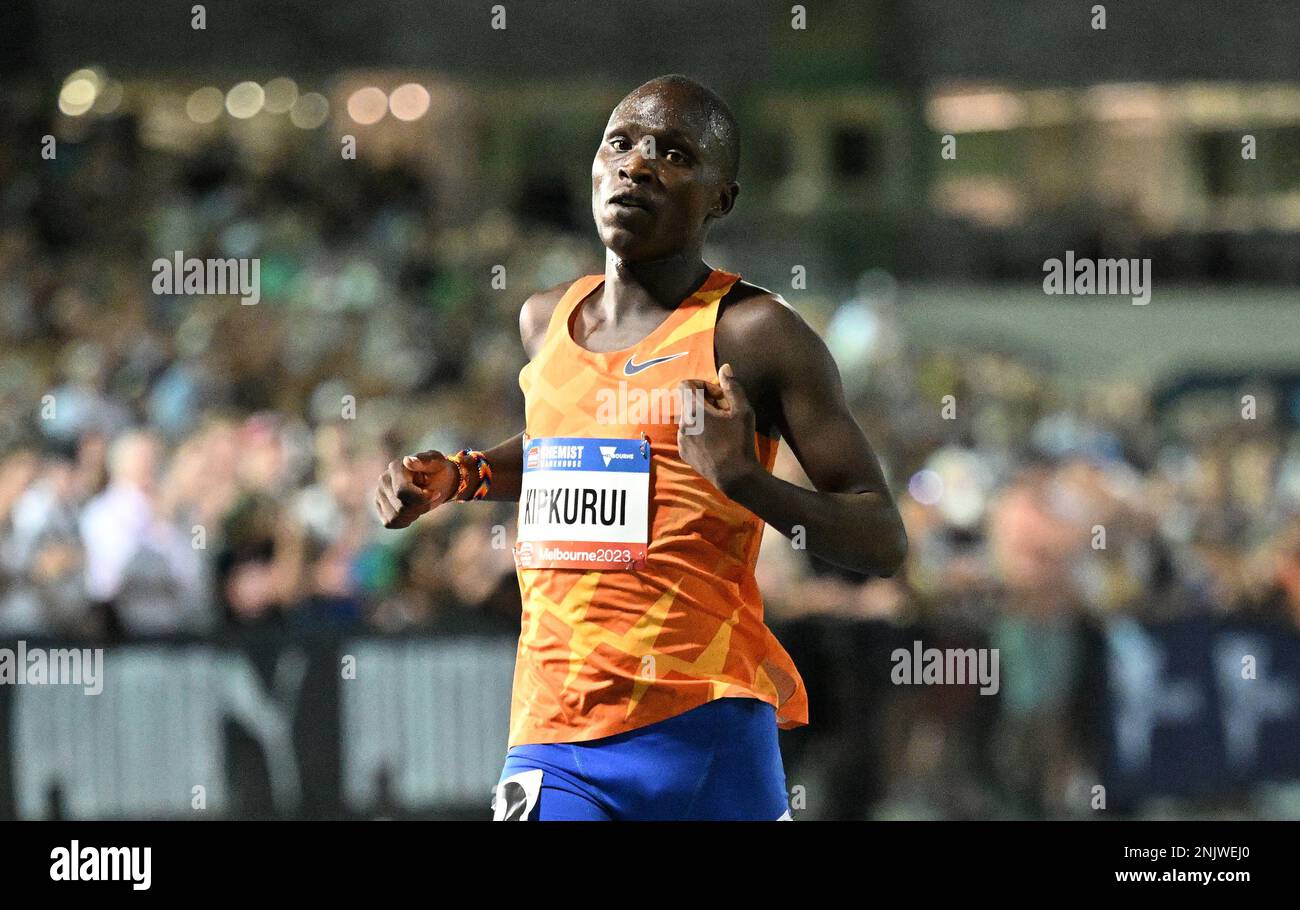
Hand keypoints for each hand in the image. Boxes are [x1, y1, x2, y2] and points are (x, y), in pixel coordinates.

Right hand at [375, 450, 457, 528]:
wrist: (436, 480)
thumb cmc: (438, 470)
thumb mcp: (438, 462)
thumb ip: (425, 461)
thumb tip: (407, 461)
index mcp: (396, 467)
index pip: (402, 491)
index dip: (422, 498)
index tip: (436, 493)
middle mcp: (384, 480)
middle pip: (401, 507)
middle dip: (421, 506)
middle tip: (429, 497)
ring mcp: (379, 493)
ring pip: (396, 517)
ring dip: (414, 514)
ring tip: (420, 503)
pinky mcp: (380, 507)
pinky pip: (391, 522)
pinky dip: (405, 520)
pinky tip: (413, 510)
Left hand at [677, 362, 758, 496]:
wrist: (735, 477)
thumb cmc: (740, 441)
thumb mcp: (742, 410)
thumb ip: (732, 386)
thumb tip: (724, 367)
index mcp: (694, 410)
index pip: (686, 384)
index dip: (703, 385)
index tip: (719, 396)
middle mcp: (682, 423)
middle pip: (689, 402)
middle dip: (706, 403)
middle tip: (725, 413)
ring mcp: (680, 439)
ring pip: (689, 419)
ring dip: (703, 419)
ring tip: (722, 430)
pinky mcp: (683, 453)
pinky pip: (688, 435)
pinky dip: (699, 433)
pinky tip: (715, 443)